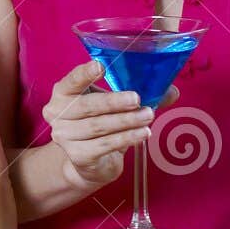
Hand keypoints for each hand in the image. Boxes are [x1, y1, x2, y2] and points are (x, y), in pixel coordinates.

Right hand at [44, 62, 175, 192]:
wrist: (90, 162)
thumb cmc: (101, 123)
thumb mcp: (113, 105)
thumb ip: (137, 95)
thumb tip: (171, 91)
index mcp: (63, 93)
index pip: (71, 81)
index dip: (84, 74)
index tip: (101, 66)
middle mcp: (57, 114)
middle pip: (86, 106)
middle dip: (114, 101)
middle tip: (137, 99)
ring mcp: (65, 137)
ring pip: (98, 126)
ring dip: (126, 121)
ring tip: (148, 116)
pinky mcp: (78, 156)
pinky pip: (104, 145)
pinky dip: (126, 138)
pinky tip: (142, 134)